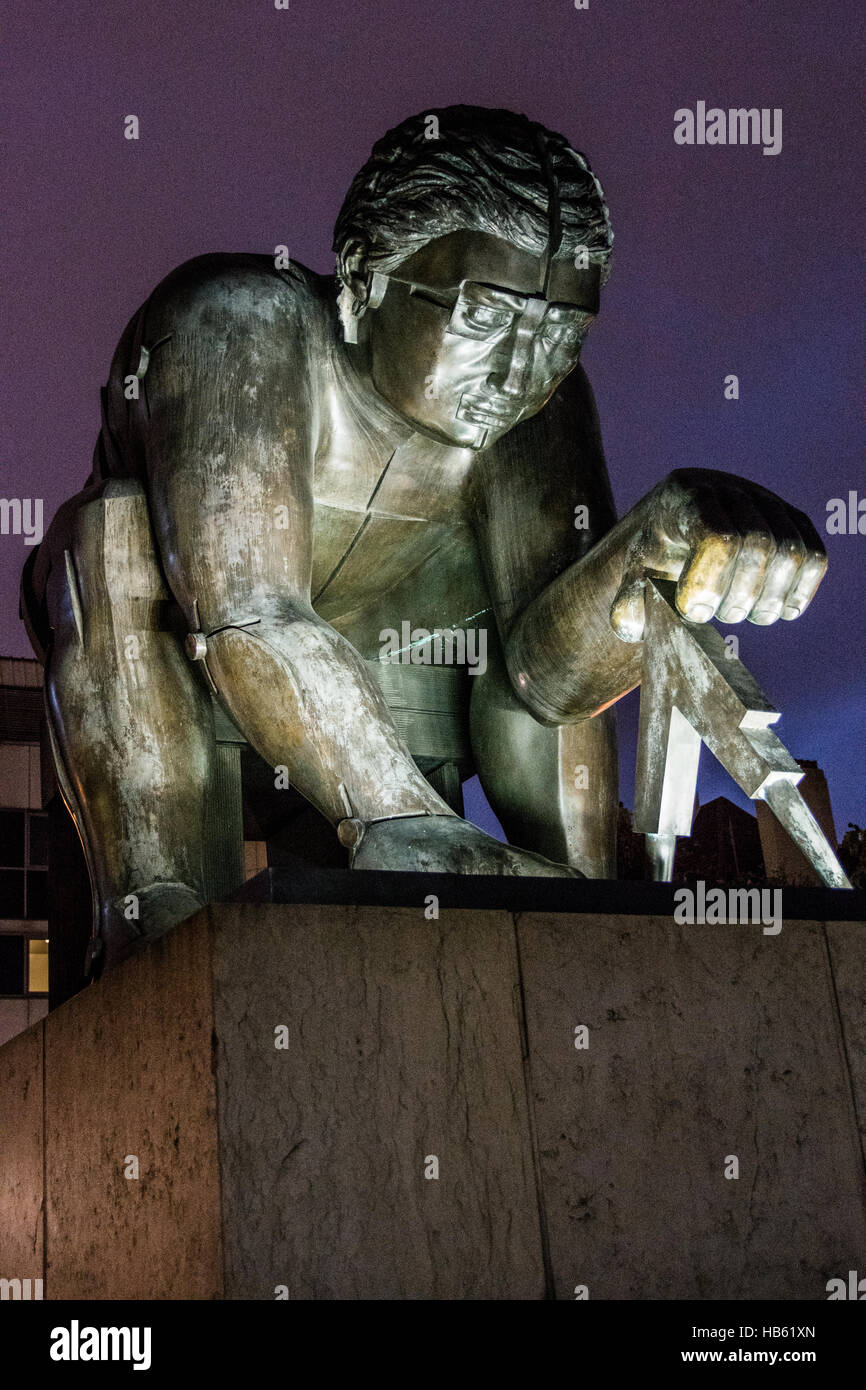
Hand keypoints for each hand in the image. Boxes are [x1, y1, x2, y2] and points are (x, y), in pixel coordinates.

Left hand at [610, 468, 826, 641]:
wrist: (678, 532)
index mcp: (684, 496)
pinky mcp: (794, 520)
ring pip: (793, 552)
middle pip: (760, 545)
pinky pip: (815, 557)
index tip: (693, 612)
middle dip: (740, 596)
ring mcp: (767, 502)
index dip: (710, 581)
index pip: (716, 534)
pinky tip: (777, 610)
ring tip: (743, 614)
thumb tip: (633, 625)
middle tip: (718, 617)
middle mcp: (730, 489)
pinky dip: (799, 591)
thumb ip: (626, 605)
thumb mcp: (632, 578)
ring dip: (769, 598)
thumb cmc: (655, 558)